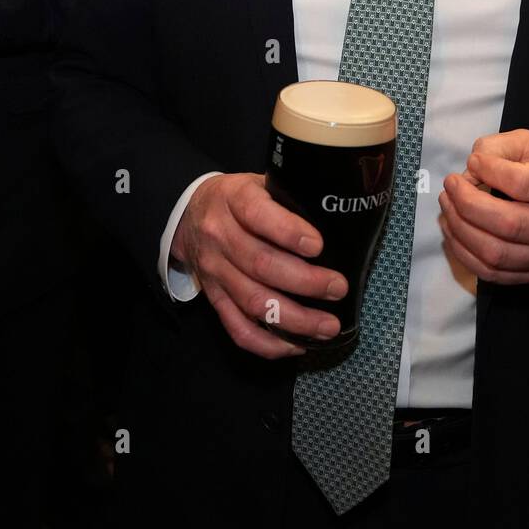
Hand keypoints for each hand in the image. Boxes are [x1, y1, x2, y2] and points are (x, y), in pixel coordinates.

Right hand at [170, 172, 347, 357]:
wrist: (189, 214)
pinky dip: (268, 343)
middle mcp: (220, 237)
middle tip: (338, 288)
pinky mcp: (214, 298)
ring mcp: (215, 271)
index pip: (257, 215)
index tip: (318, 246)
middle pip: (261, 264)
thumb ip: (288, 199)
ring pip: (253, 301)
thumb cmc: (239, 198)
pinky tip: (297, 345)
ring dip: (295, 319)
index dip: (288, 232)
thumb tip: (337, 220)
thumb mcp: (259, 183)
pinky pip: (237, 328)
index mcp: (234, 200)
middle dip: (306, 281)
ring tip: (328, 325)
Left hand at [438, 129, 528, 284]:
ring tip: (447, 208)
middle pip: (508, 224)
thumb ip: (498, 149)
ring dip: (461, 231)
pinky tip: (454, 232)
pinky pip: (494, 274)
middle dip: (467, 205)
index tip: (473, 163)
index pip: (523, 184)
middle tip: (450, 187)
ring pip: (497, 254)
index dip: (489, 172)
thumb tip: (469, 172)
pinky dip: (465, 254)